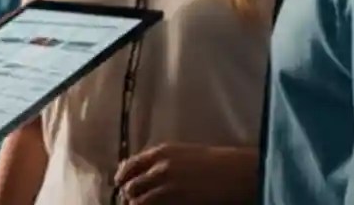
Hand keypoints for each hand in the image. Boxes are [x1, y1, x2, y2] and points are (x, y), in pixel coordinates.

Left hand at [115, 143, 254, 204]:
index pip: (129, 165)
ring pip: (138, 202)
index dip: (122, 177)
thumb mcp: (182, 153)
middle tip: (130, 202)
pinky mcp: (176, 201)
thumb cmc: (212, 163)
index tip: (120, 184)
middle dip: (128, 196)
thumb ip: (161, 161)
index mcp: (161, 153)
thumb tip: (142, 172)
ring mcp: (168, 186)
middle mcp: (160, 168)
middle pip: (131, 186)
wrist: (234, 172)